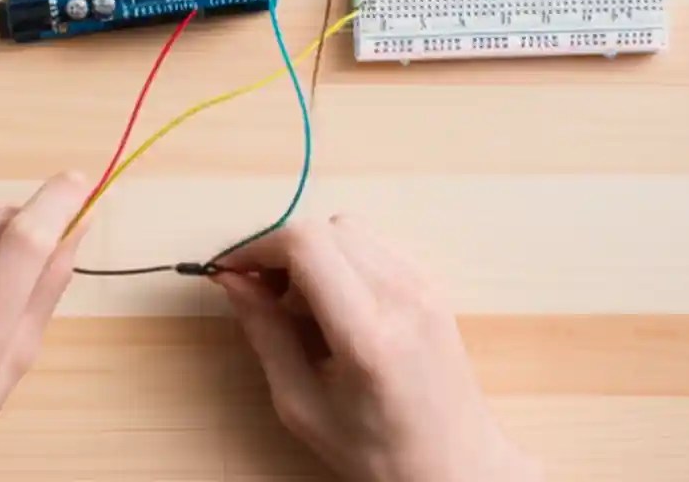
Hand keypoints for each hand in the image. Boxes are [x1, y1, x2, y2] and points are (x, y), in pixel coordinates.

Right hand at [214, 215, 540, 481]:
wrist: (456, 464)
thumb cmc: (376, 450)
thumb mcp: (301, 404)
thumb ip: (265, 334)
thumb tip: (233, 281)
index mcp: (367, 334)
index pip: (306, 245)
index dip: (258, 247)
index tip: (232, 271)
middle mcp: (402, 296)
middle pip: (324, 229)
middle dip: (281, 252)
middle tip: (263, 295)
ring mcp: (425, 284)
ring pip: (349, 229)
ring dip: (313, 254)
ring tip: (301, 306)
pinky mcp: (433, 283)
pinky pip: (374, 244)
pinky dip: (341, 259)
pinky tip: (335, 304)